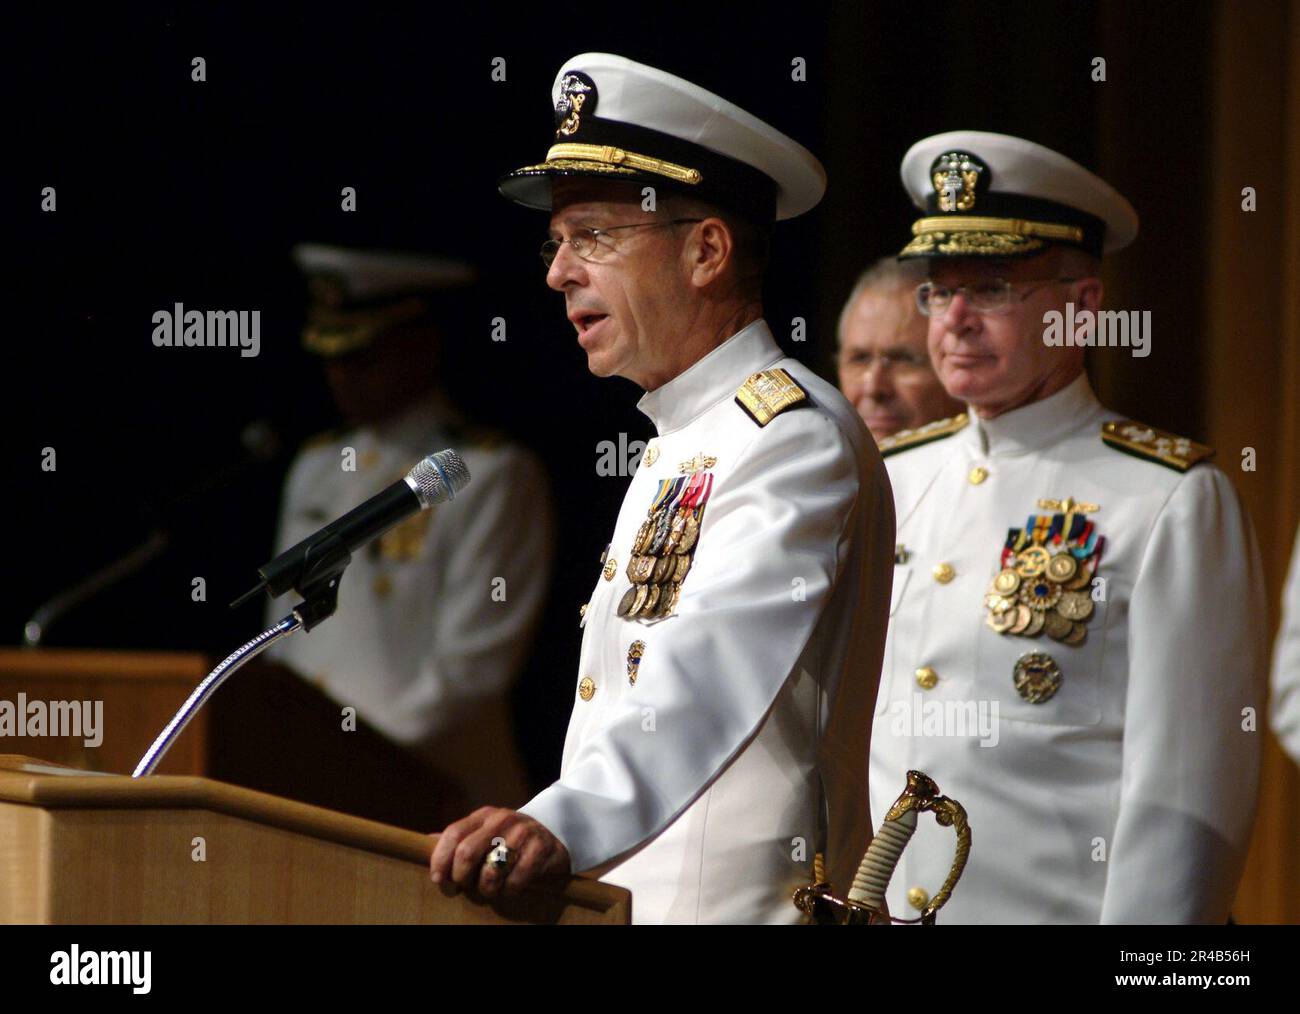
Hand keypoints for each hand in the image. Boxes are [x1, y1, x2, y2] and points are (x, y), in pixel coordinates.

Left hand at [429, 807, 570, 898]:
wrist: (556, 831)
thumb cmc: (511, 837)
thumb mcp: (486, 831)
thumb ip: (460, 837)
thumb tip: (426, 840)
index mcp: (484, 815)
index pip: (454, 833)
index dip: (440, 858)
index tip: (438, 878)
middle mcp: (502, 820)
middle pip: (468, 852)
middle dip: (461, 877)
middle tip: (464, 887)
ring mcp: (524, 833)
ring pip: (491, 870)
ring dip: (486, 888)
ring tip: (489, 890)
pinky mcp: (542, 849)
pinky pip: (517, 879)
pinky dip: (509, 891)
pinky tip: (510, 889)